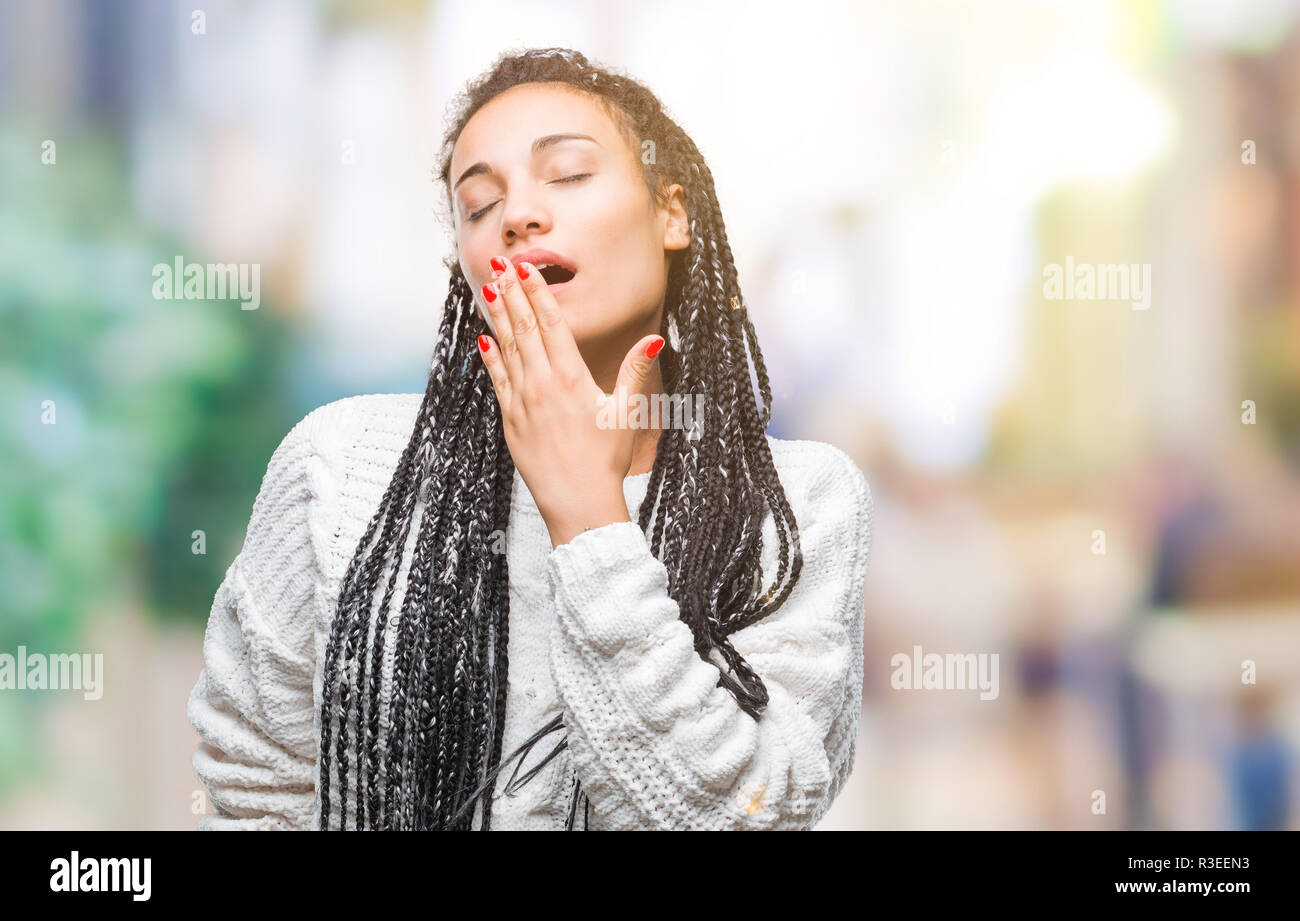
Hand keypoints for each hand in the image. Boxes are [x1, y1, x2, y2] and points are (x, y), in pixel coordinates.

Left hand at [475, 255, 664, 546]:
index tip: (525, 269)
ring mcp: (522, 403)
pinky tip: (485, 340)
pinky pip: (498, 381)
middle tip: (499, 264)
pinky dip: (492, 358)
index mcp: (573, 379)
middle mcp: (543, 386)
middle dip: (512, 295)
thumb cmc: (606, 461)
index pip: (552, 325)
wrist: (578, 504)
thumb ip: (634, 372)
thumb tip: (653, 340)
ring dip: (499, 318)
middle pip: (525, 330)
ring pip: (508, 350)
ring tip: (488, 289)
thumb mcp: (626, 414)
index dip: (537, 294)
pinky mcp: (510, 422)